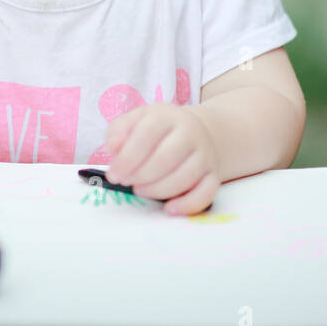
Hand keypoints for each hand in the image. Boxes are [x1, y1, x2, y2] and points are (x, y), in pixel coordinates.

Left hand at [101, 104, 220, 214]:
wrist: (195, 131)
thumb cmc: (158, 130)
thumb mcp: (136, 120)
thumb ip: (119, 131)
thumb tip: (113, 147)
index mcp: (166, 116)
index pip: (147, 134)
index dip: (128, 157)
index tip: (114, 174)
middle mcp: (190, 133)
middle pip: (167, 157)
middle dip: (141, 175)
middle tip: (126, 182)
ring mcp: (204, 154)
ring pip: (185, 176)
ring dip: (158, 190)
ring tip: (141, 190)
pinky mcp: (213, 174)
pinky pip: (207, 192)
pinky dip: (188, 204)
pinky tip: (169, 208)